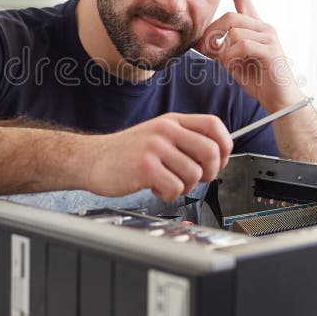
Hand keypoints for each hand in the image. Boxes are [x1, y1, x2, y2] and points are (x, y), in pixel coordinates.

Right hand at [85, 113, 233, 202]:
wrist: (92, 159)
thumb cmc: (126, 152)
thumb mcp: (157, 135)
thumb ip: (185, 140)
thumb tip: (218, 155)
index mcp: (172, 121)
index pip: (214, 124)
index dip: (225, 145)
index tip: (219, 160)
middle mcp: (165, 130)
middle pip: (211, 151)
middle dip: (209, 172)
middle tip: (194, 178)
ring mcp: (155, 147)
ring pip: (194, 174)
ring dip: (184, 187)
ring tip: (166, 182)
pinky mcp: (145, 166)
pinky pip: (175, 187)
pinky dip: (168, 194)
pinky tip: (155, 187)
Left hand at [194, 0, 299, 112]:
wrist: (279, 100)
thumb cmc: (258, 80)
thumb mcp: (232, 62)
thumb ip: (218, 50)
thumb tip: (199, 41)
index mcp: (255, 28)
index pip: (245, 0)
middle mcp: (264, 27)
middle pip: (230, 16)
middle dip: (213, 32)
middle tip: (208, 50)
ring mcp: (269, 37)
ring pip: (234, 31)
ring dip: (224, 51)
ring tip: (230, 64)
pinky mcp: (271, 49)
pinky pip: (241, 45)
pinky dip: (232, 57)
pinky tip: (237, 67)